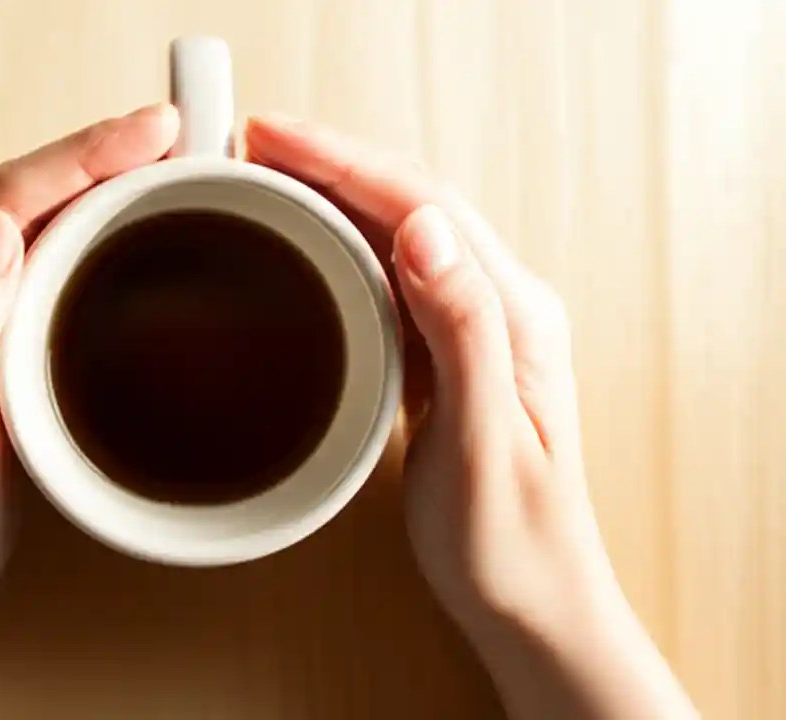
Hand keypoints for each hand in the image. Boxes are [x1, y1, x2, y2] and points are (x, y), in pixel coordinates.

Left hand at [0, 103, 179, 719]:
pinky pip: (32, 263)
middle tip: (179, 136)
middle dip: (96, 152)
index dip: (82, 154)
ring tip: (162, 167)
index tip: (156, 133)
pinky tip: (119, 236)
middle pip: (16, 194)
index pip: (3, 197)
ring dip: (91, 183)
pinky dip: (82, 231)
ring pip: (25, 223)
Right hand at [246, 115, 696, 719]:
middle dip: (333, 161)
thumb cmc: (512, 543)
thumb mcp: (484, 444)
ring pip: (398, 232)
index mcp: (516, 315)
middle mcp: (500, 306)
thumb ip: (461, 332)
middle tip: (252, 141)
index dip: (348, 161)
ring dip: (334, 194)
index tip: (277, 137)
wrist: (533, 603)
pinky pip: (391, 276)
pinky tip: (307, 241)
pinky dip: (341, 245)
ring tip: (268, 174)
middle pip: (412, 203)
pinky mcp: (448, 354)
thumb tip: (422, 228)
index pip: (428, 205)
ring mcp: (475, 327)